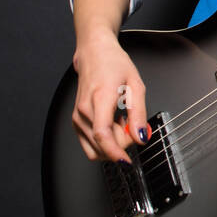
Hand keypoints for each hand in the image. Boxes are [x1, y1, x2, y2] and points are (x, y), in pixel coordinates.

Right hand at [71, 32, 148, 164]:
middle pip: (102, 145)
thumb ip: (139, 113)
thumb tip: (140, 137)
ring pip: (95, 148)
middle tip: (132, 125)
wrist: (94, 54)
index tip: (127, 161)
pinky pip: (90, 143)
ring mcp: (78, 117)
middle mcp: (84, 110)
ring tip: (121, 122)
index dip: (115, 152)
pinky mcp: (76, 121)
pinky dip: (105, 141)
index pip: (102, 134)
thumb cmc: (114, 65)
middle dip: (122, 144)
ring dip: (113, 143)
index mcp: (100, 98)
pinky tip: (113, 125)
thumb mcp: (136, 85)